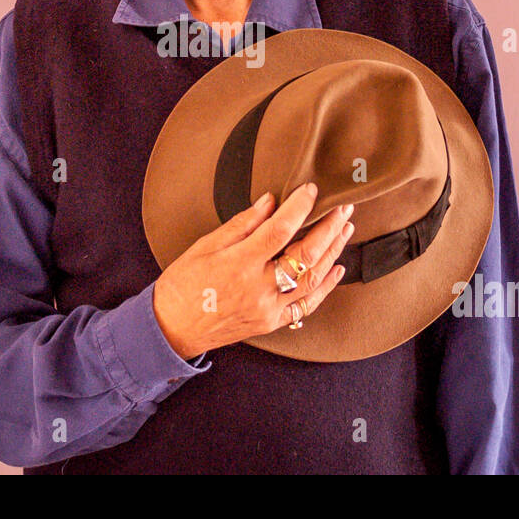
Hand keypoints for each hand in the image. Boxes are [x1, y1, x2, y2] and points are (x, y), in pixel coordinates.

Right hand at [151, 182, 354, 359]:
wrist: (172, 328)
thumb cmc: (183, 285)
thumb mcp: (205, 246)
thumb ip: (241, 224)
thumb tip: (269, 202)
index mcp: (239, 264)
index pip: (280, 230)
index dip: (300, 207)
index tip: (311, 190)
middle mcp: (258, 288)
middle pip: (306, 254)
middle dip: (329, 228)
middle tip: (343, 208)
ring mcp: (268, 308)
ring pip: (313, 279)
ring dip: (333, 252)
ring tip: (345, 229)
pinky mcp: (271, 322)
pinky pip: (306, 306)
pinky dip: (325, 287)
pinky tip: (337, 269)